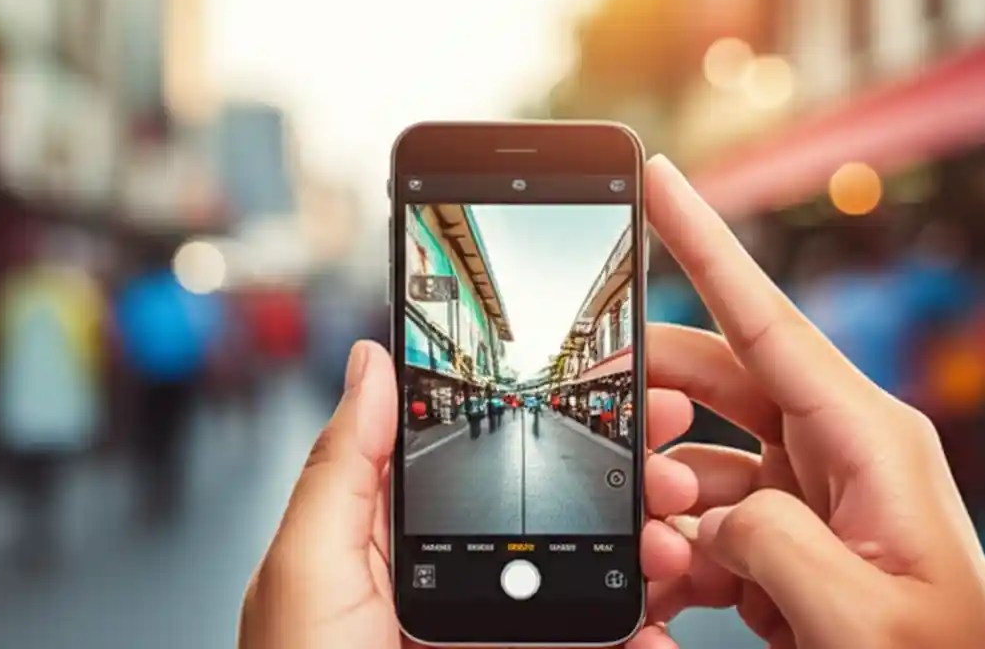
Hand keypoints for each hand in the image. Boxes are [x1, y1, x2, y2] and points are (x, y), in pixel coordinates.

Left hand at [239, 340, 698, 648]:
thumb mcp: (309, 564)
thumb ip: (345, 463)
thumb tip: (370, 362)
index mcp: (397, 534)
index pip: (486, 452)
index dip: (554, 417)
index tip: (618, 395)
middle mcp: (452, 578)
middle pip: (555, 514)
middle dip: (623, 487)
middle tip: (671, 478)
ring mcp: (493, 632)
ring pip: (587, 581)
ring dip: (647, 560)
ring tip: (675, 554)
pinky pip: (592, 641)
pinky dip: (637, 639)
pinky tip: (657, 636)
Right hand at [643, 155, 984, 647]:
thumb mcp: (857, 616)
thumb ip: (767, 542)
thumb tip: (701, 509)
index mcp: (868, 440)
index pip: (764, 319)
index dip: (703, 242)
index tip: (658, 180)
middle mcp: (836, 449)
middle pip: (712, 381)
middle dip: (647, 397)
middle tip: (588, 409)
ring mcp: (809, 494)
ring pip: (696, 458)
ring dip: (659, 503)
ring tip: (656, 558)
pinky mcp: (787, 538)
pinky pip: (704, 518)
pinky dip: (674, 552)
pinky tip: (669, 591)